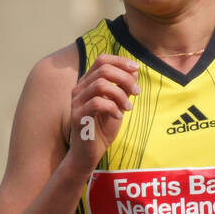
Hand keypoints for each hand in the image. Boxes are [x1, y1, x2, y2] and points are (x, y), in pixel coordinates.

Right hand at [65, 54, 140, 173]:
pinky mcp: (78, 116)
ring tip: (129, 107)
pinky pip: (97, 103)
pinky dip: (113, 108)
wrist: (90, 153)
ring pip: (101, 85)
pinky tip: (119, 116)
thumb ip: (123, 88)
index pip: (102, 60)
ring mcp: (76, 102)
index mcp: (87, 83)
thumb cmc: (103, 128)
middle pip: (104, 70)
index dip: (120, 61)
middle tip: (137, 92)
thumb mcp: (117, 104)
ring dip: (121, 94)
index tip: (137, 69)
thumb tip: (134, 71)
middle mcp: (79, 89)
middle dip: (125, 79)